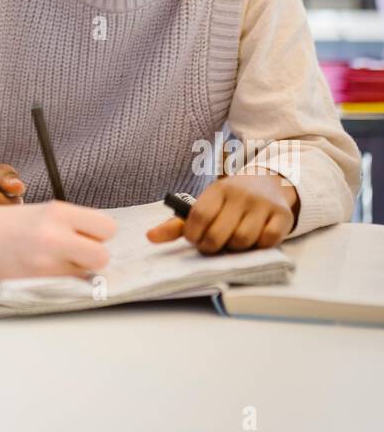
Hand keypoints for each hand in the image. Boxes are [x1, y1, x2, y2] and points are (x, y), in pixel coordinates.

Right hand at [0, 190, 115, 282]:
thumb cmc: (13, 223)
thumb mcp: (47, 213)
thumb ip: (75, 225)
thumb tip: (102, 243)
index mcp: (60, 213)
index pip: (108, 228)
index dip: (100, 235)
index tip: (88, 237)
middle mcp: (55, 236)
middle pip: (102, 257)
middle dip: (93, 258)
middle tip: (77, 255)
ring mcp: (45, 262)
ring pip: (85, 276)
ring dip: (76, 272)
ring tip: (56, 263)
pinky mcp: (36, 282)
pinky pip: (66, 287)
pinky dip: (61, 283)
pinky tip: (46, 272)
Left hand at [146, 172, 298, 253]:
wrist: (268, 183)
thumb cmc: (230, 201)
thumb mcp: (205, 205)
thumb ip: (177, 224)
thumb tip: (149, 237)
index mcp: (218, 190)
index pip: (199, 216)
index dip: (194, 235)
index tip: (195, 239)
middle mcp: (241, 194)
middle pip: (220, 234)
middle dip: (212, 246)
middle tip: (214, 245)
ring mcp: (263, 204)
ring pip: (243, 241)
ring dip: (236, 248)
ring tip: (233, 241)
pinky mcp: (282, 215)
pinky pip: (268, 242)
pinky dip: (259, 247)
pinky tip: (254, 239)